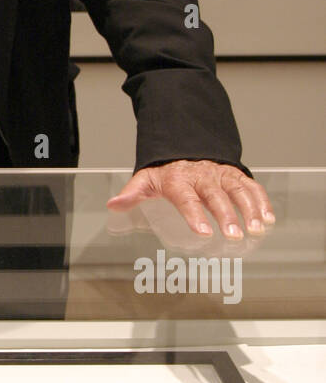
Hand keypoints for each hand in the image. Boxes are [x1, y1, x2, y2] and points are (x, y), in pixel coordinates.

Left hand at [107, 160, 274, 239]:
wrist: (185, 146)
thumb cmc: (166, 171)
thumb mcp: (146, 179)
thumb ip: (132, 193)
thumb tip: (113, 205)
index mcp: (178, 179)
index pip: (186, 197)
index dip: (194, 215)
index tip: (203, 233)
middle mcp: (201, 175)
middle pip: (215, 195)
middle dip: (226, 215)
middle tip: (234, 236)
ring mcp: (220, 174)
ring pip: (237, 190)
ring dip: (249, 210)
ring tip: (256, 229)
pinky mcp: (235, 174)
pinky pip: (251, 185)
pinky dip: (262, 201)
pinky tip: (268, 219)